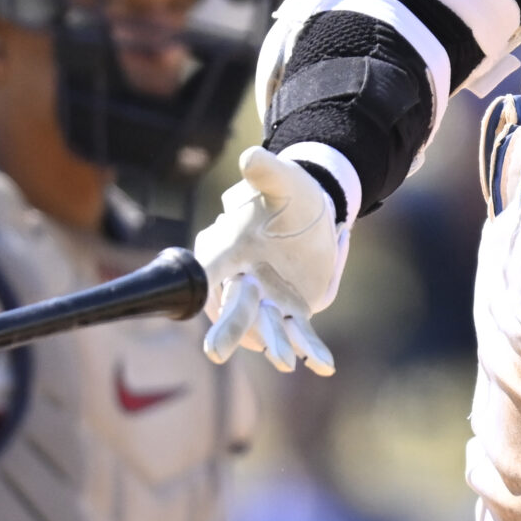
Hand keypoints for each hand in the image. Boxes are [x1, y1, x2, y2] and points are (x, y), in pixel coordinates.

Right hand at [196, 147, 346, 374]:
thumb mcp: (284, 181)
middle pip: (233, 306)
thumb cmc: (291, 194)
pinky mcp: (292, 311)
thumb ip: (268, 172)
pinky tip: (324, 365)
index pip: (210, 267)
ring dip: (274, 344)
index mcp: (228, 248)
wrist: (315, 214)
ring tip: (287, 362)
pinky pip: (299, 333)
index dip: (202, 283)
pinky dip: (310, 349)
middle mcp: (240, 279)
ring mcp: (266, 300)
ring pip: (267, 326)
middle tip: (217, 353)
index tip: (196, 301)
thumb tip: (250, 156)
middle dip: (228, 328)